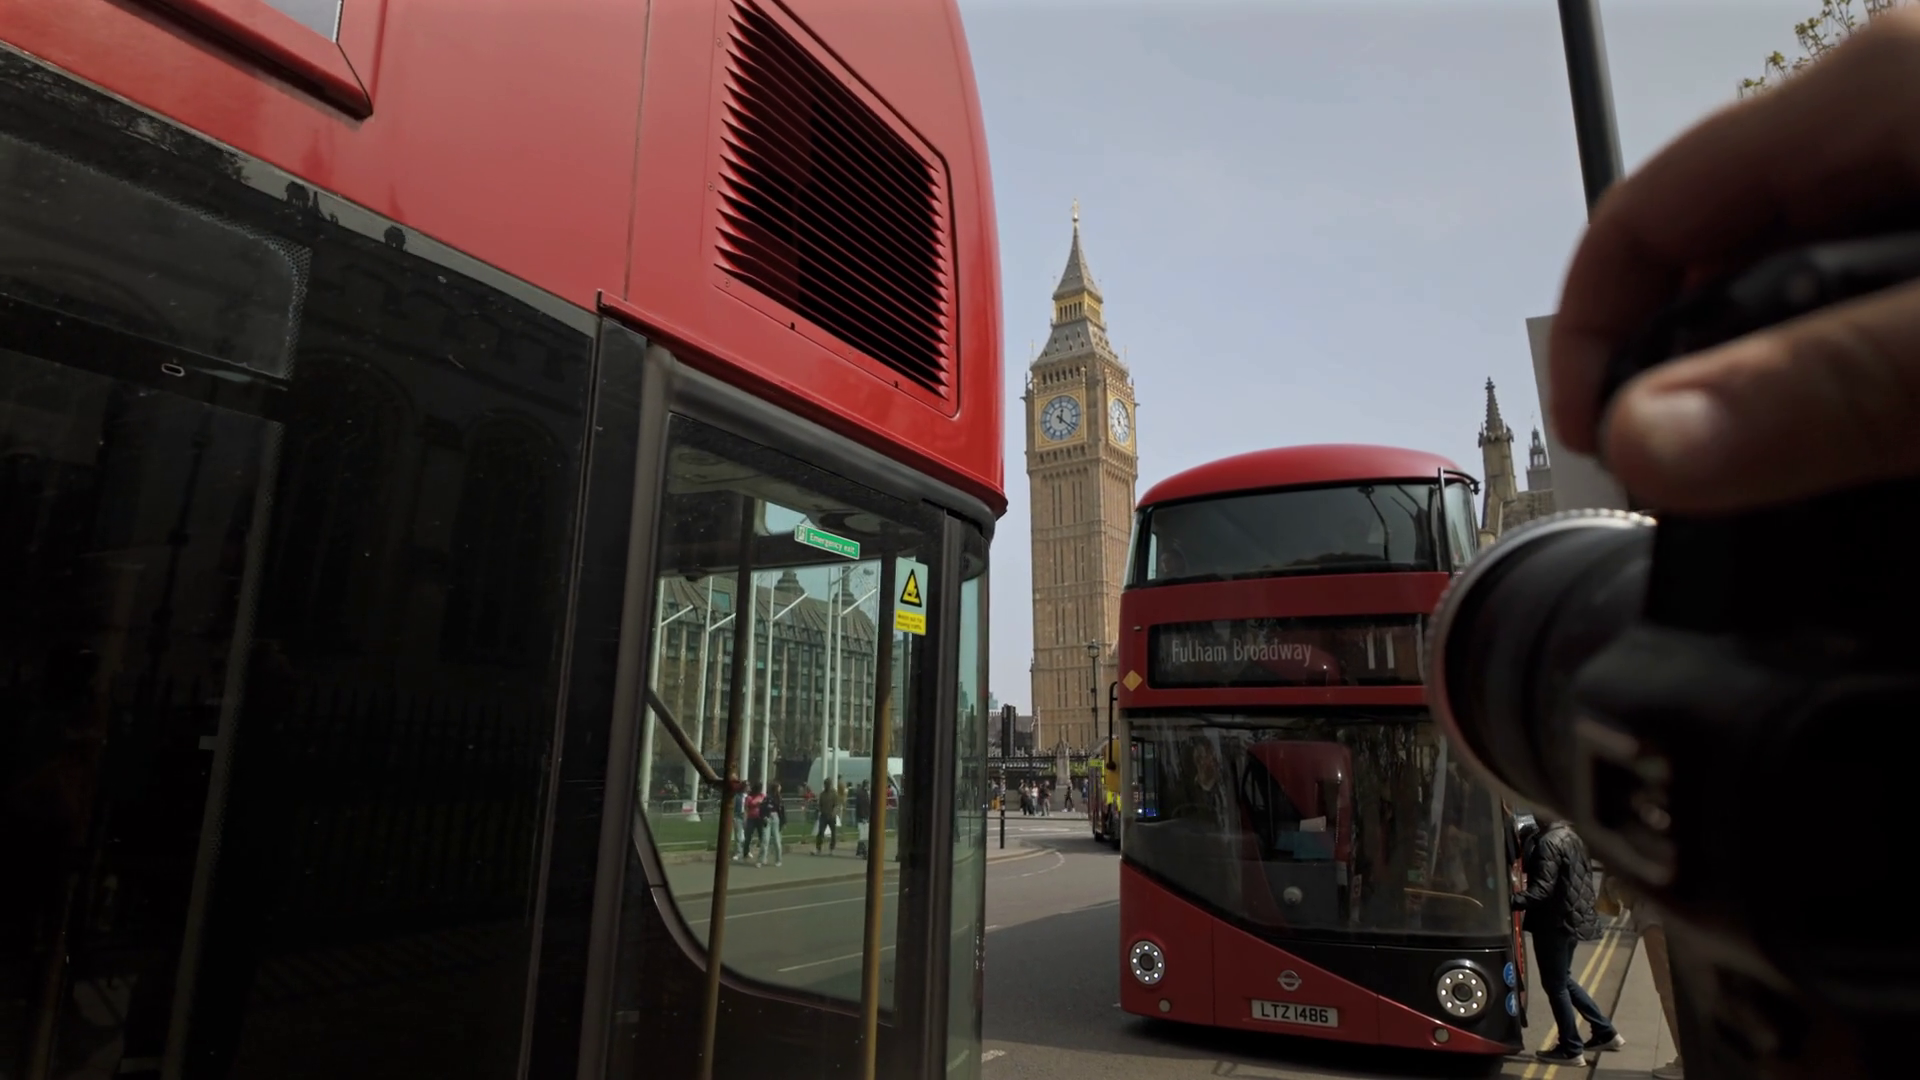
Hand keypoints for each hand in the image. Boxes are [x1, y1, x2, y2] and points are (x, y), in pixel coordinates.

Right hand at [1550, 7, 1919, 513]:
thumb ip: (1825, 383)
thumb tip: (1645, 442)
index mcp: (1869, 90)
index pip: (1643, 212)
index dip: (1591, 337)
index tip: (1600, 448)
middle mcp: (1894, 107)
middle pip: (1720, 247)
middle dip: (1694, 370)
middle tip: (1711, 488)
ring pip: (1810, 276)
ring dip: (1789, 376)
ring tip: (1816, 466)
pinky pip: (1878, 289)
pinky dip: (1861, 361)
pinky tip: (1885, 421)